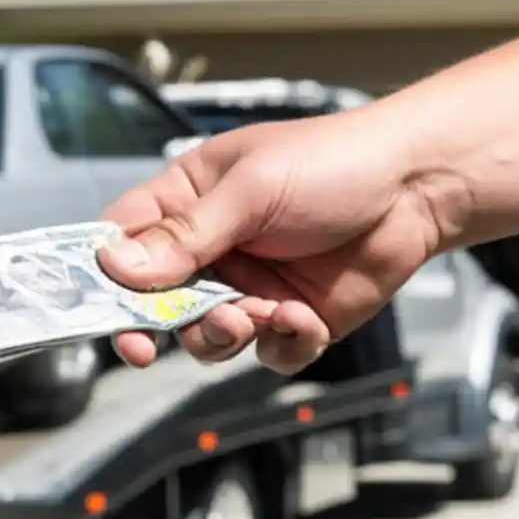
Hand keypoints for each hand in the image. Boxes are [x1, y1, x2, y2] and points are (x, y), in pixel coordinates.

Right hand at [98, 110, 450, 373]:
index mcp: (186, 202)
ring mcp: (248, 287)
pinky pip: (266, 354)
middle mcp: (210, 250)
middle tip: (150, 344)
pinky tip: (304, 316)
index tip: (100, 307)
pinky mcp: (291, 320)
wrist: (419, 188)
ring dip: (220, 334)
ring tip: (253, 313)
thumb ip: (185, 234)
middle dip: (156, 324)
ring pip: (204, 337)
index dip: (103, 277)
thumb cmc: (334, 163)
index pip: (122, 242)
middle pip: (154, 303)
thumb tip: (119, 268)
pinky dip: (282, 342)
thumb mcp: (250, 190)